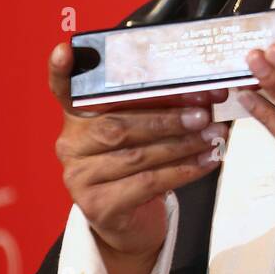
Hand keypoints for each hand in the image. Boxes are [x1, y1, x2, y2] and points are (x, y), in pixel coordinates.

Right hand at [48, 41, 229, 262]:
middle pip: (118, 125)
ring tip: (213, 135)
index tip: (67, 50)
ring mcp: (80, 178)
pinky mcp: (98, 206)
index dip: (61, 71)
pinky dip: (183, 170)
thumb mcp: (142, 132)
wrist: (132, 223)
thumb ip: (156, 108)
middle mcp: (71, 145)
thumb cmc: (139, 166)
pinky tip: (207, 161)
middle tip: (203, 111)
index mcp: (77, 118)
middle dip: (167, 117)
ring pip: (137, 155)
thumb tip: (204, 92)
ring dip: (182, 144)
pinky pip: (147, 182)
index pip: (63, 90)